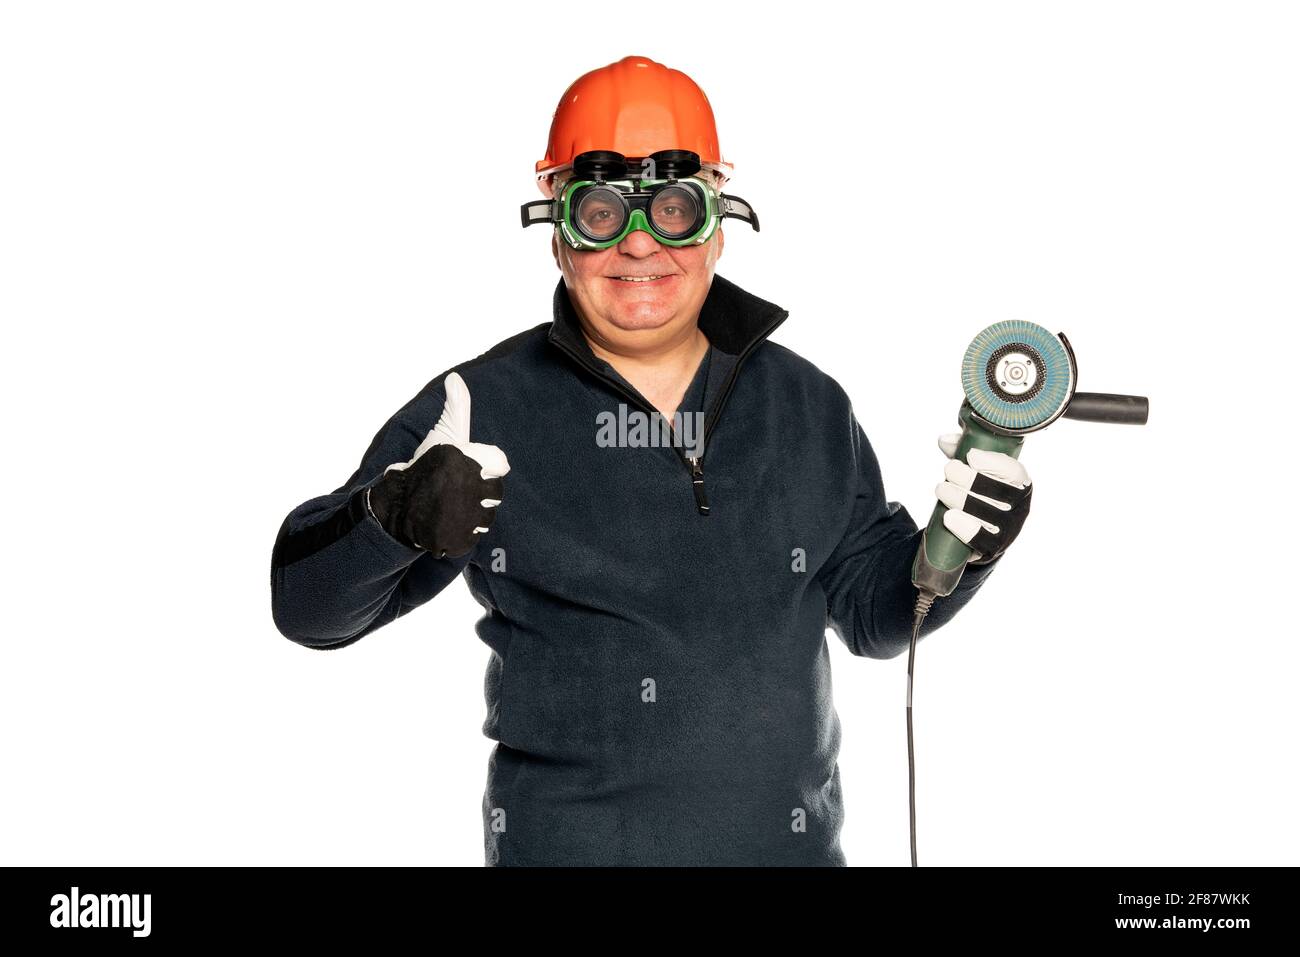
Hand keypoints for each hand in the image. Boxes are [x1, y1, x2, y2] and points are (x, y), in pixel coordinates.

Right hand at [368, 372, 509, 557]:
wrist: (398, 503)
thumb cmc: (425, 464)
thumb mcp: (444, 432)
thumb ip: (457, 406)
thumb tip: (455, 378)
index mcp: (469, 458)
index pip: (501, 463)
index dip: (484, 464)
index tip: (463, 465)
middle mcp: (468, 487)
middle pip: (497, 491)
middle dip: (479, 489)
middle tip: (455, 486)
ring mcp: (465, 516)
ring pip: (489, 514)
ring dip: (474, 511)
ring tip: (452, 503)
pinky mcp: (460, 539)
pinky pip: (477, 535)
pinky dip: (466, 531)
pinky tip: (450, 520)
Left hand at [934, 433, 1031, 565]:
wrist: (979, 533)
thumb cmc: (979, 492)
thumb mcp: (974, 469)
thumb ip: (961, 450)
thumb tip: (944, 441)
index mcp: (1020, 483)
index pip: (1014, 471)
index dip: (993, 462)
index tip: (971, 456)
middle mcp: (1020, 507)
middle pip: (996, 492)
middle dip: (968, 478)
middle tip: (949, 469)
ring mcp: (1009, 529)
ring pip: (985, 514)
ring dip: (959, 498)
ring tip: (942, 488)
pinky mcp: (994, 548)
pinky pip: (980, 539)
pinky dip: (963, 527)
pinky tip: (948, 516)